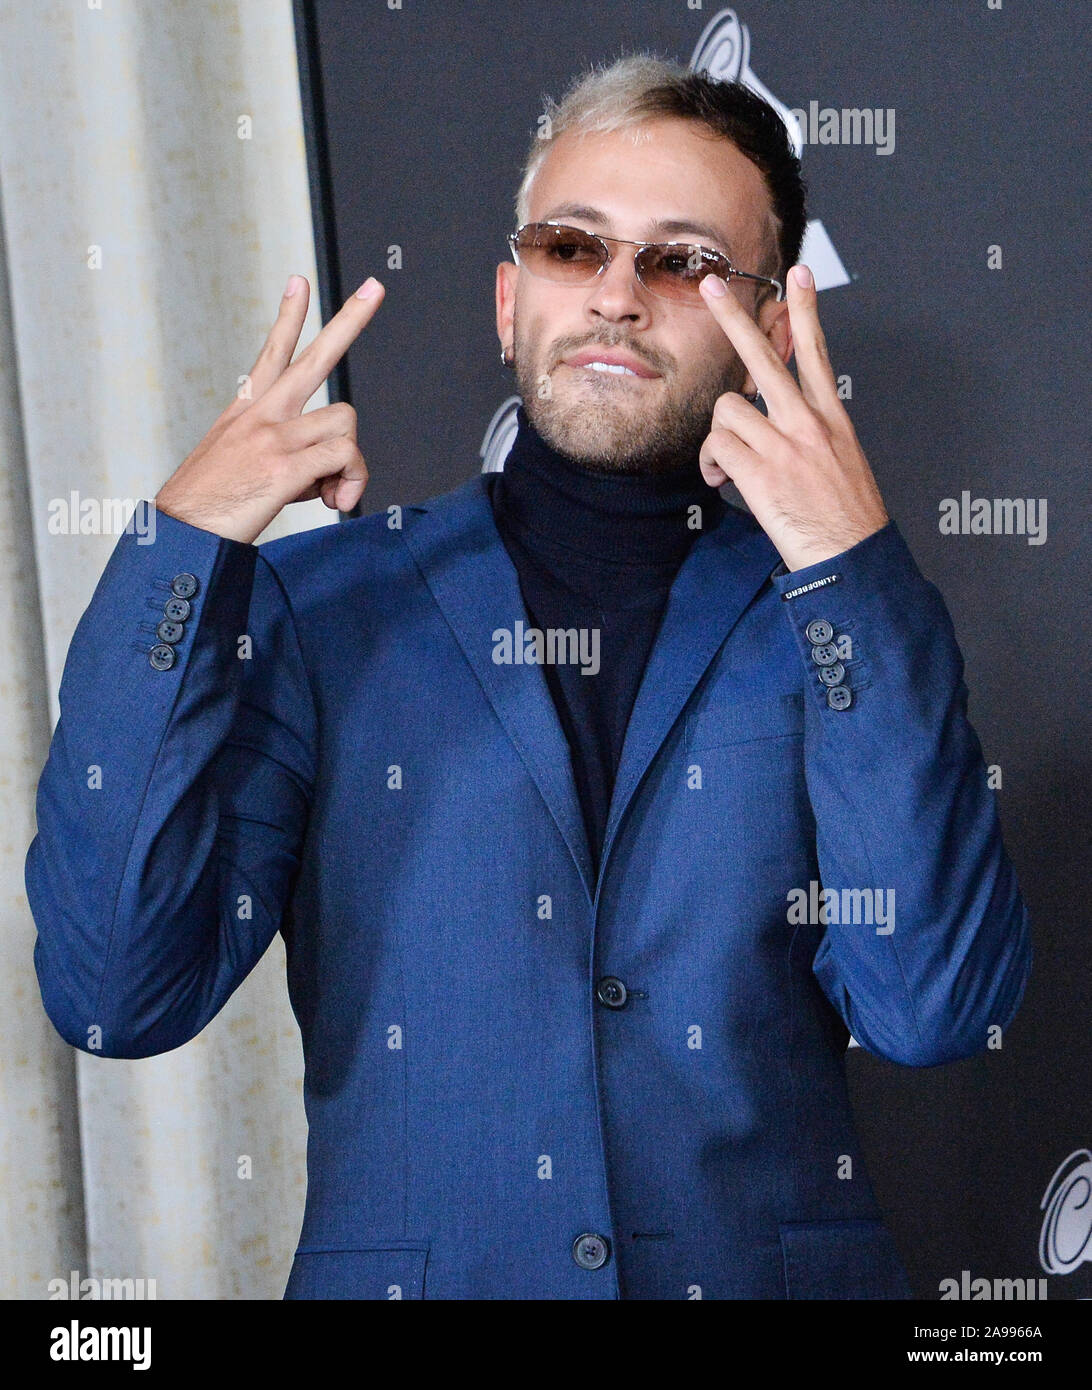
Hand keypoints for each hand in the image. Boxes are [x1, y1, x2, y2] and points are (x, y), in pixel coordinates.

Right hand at [155, 274, 384, 543]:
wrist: (181, 535)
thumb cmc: (210, 509)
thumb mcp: (242, 469)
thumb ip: (288, 459)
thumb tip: (328, 476)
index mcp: (247, 411)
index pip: (271, 353)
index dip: (289, 316)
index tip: (300, 280)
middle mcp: (262, 415)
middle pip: (316, 356)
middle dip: (351, 320)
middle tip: (375, 286)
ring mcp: (274, 437)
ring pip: (345, 422)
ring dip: (350, 462)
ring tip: (332, 492)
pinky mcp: (284, 466)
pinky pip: (345, 457)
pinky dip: (351, 483)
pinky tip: (335, 502)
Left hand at [696, 265, 887, 571]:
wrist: (852, 556)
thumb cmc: (846, 519)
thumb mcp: (842, 463)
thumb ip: (811, 435)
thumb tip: (767, 426)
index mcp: (833, 419)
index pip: (818, 352)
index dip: (807, 310)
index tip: (799, 273)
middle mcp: (808, 423)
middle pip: (765, 357)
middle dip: (734, 317)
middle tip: (713, 284)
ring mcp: (783, 444)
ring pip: (727, 408)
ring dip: (719, 437)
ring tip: (729, 465)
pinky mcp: (760, 470)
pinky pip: (717, 447)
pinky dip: (712, 465)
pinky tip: (724, 482)